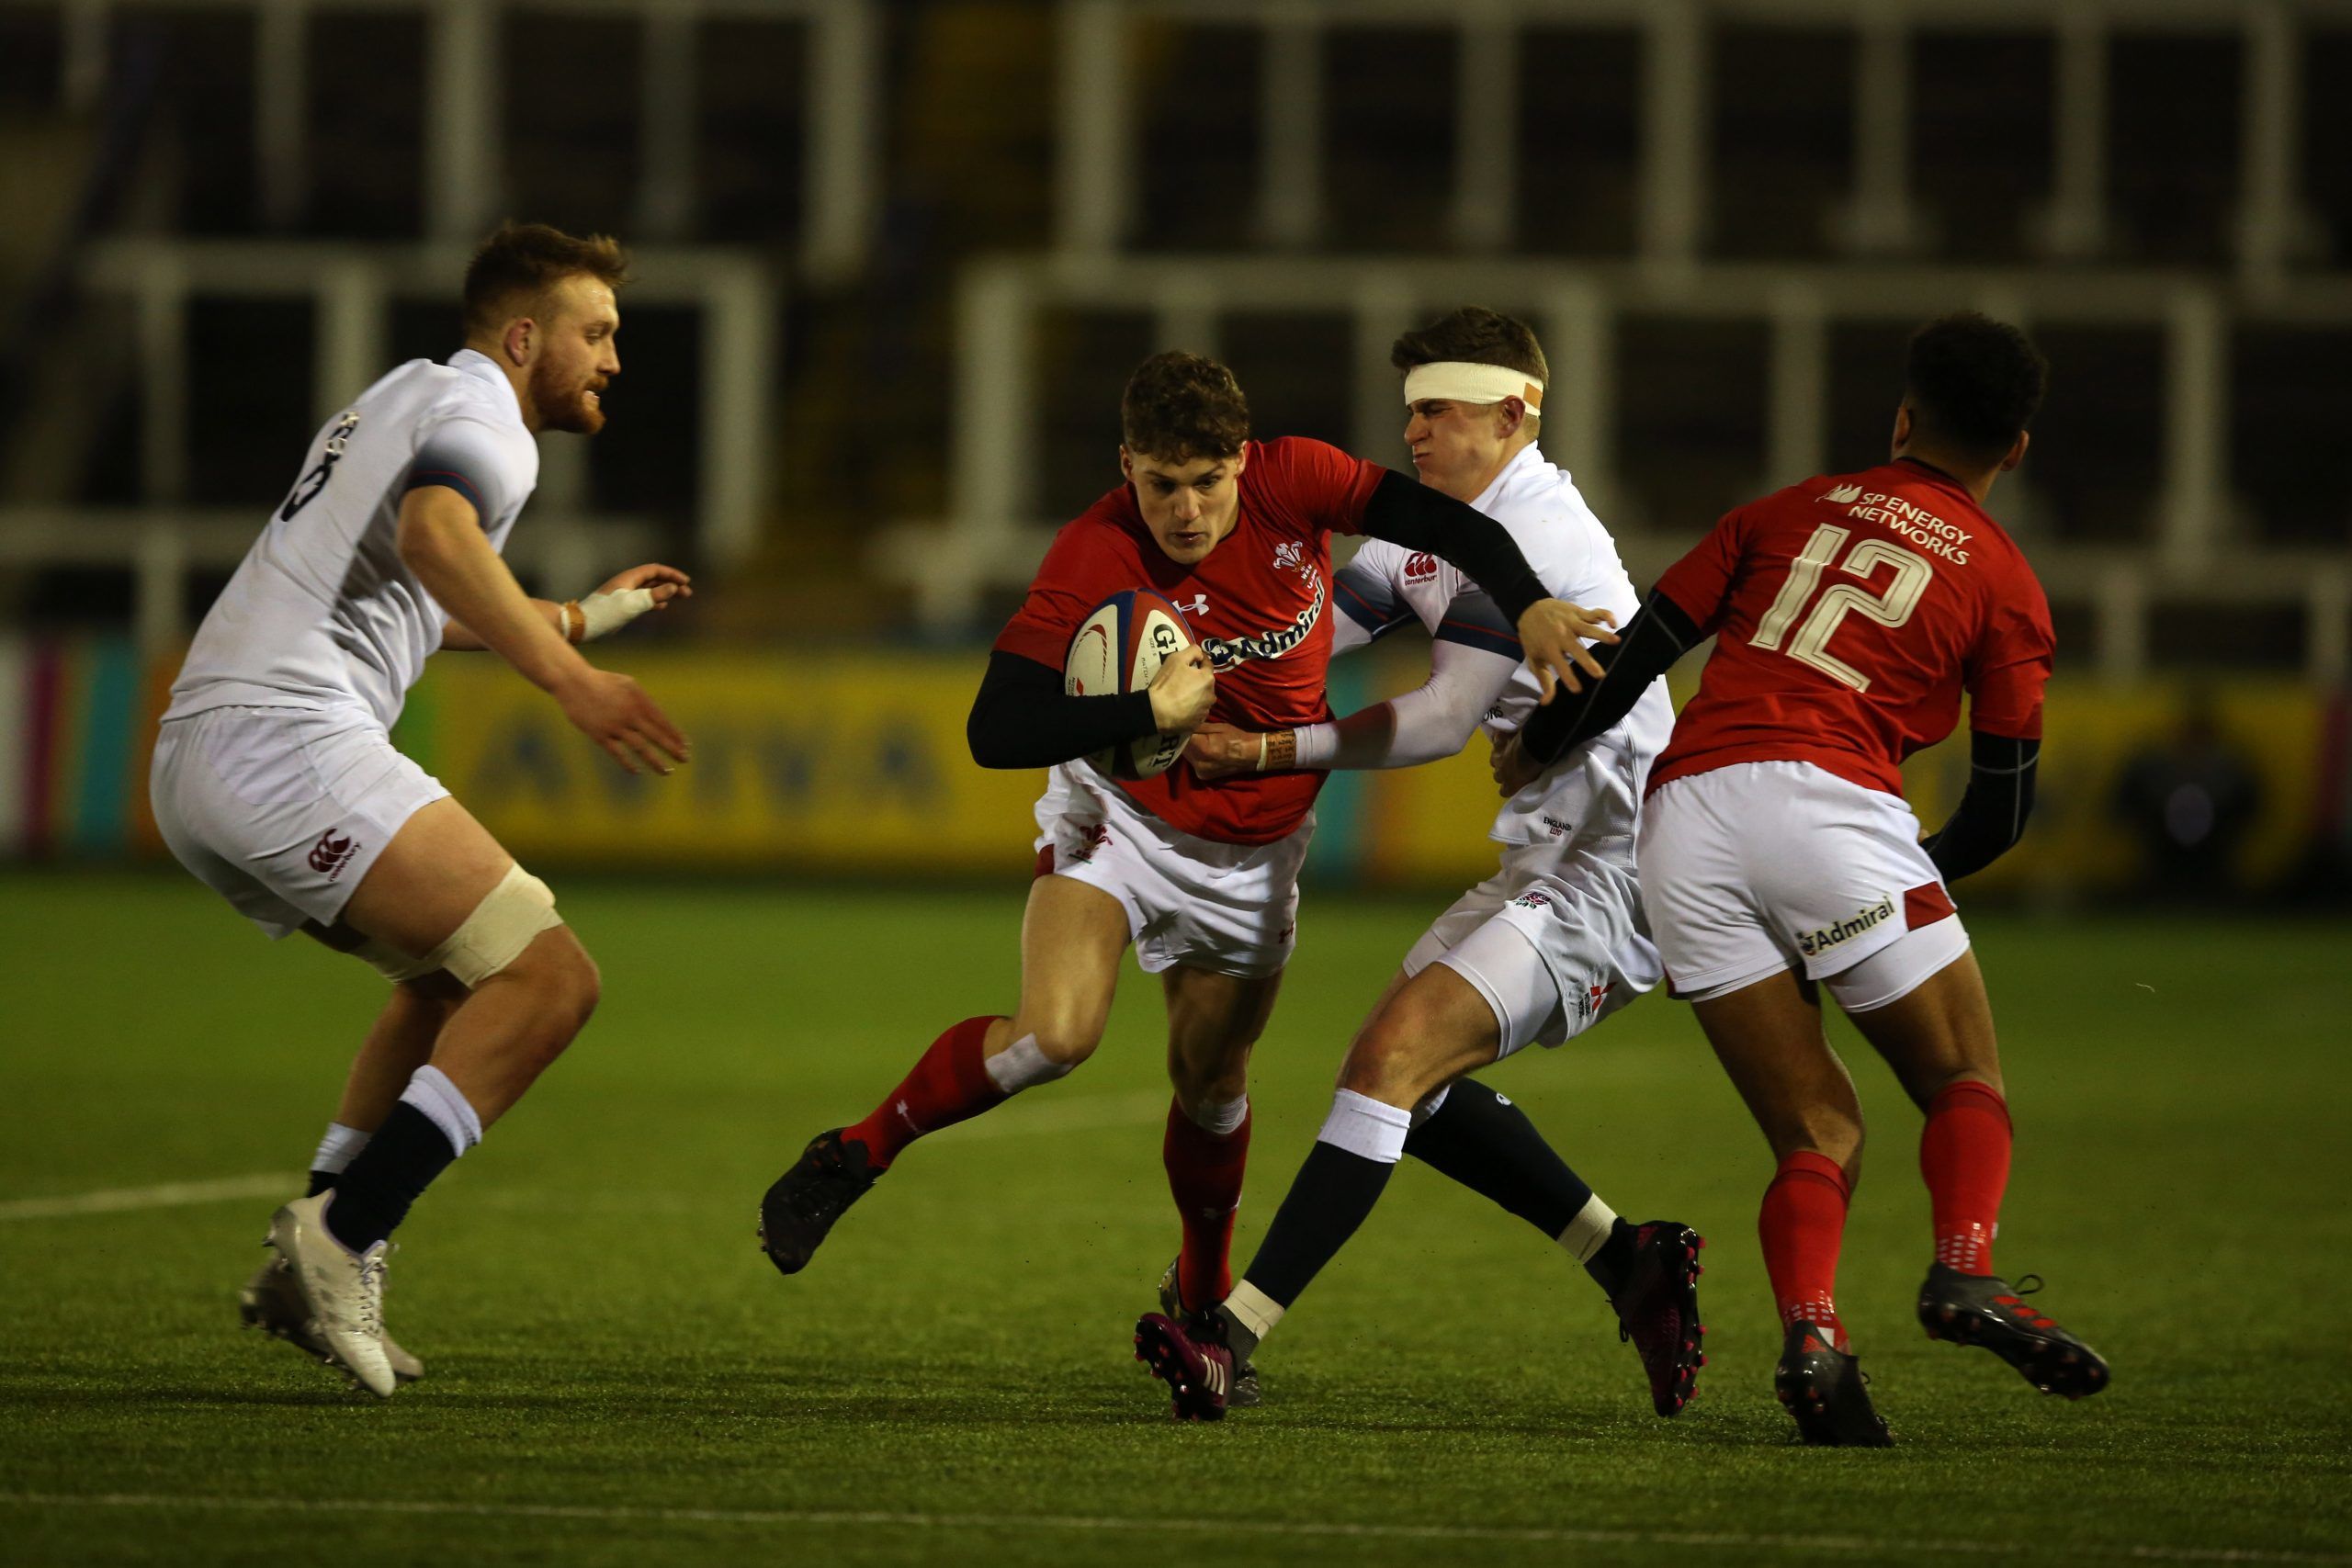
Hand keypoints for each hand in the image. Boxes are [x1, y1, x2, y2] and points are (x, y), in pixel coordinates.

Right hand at [556, 668, 689, 775]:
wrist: (573, 682)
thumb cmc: (603, 682)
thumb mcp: (628, 684)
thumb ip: (643, 701)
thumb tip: (659, 720)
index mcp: (639, 700)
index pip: (662, 722)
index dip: (675, 735)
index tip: (685, 745)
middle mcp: (630, 714)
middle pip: (656, 736)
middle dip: (673, 749)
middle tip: (685, 759)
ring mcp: (615, 726)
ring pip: (640, 748)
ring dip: (655, 761)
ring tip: (667, 771)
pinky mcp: (600, 735)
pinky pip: (617, 753)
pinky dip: (628, 764)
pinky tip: (637, 771)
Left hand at [593, 562, 692, 606]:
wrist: (583, 625)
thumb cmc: (606, 613)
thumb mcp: (633, 604)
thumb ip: (654, 595)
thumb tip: (673, 587)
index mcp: (629, 578)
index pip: (655, 570)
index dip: (671, 574)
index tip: (686, 581)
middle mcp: (627, 583)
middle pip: (654, 579)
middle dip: (671, 584)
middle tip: (688, 593)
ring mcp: (624, 594)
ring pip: (649, 589)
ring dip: (665, 592)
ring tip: (680, 597)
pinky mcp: (622, 606)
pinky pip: (643, 600)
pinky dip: (654, 601)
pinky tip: (663, 606)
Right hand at [1147, 645, 1215, 733]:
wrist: (1157, 712)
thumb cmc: (1167, 684)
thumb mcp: (1176, 659)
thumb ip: (1192, 651)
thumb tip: (1200, 653)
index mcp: (1207, 678)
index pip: (1208, 665)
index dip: (1200, 661)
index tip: (1193, 661)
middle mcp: (1211, 695)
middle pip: (1206, 683)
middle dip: (1198, 680)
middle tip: (1183, 680)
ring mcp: (1205, 711)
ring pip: (1203, 699)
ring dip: (1196, 696)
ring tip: (1182, 696)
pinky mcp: (1198, 723)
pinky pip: (1197, 713)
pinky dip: (1192, 709)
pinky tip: (1181, 708)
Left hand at [1185, 722, 1262, 779]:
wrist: (1251, 755)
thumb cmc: (1236, 738)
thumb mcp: (1217, 727)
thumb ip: (1198, 727)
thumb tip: (1183, 724)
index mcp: (1204, 749)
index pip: (1182, 739)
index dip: (1181, 731)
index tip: (1182, 724)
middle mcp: (1200, 764)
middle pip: (1182, 749)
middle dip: (1184, 740)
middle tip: (1188, 731)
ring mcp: (1200, 772)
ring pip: (1186, 756)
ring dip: (1189, 748)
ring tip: (1196, 740)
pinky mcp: (1203, 776)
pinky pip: (1193, 762)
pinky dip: (1194, 755)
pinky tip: (1202, 750)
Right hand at [1489, 731, 1539, 796]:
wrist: (1534, 747)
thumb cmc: (1538, 765)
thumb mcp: (1534, 778)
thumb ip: (1527, 780)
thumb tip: (1527, 779)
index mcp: (1510, 785)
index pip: (1503, 792)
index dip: (1508, 787)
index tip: (1514, 784)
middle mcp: (1500, 773)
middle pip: (1497, 776)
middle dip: (1503, 772)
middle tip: (1514, 766)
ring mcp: (1497, 758)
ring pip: (1493, 760)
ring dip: (1500, 758)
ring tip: (1510, 752)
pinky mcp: (1498, 743)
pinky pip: (1496, 741)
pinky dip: (1500, 739)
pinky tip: (1505, 736)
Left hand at [1515, 598, 1617, 703]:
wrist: (1529, 608)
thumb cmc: (1533, 638)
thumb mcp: (1534, 659)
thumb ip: (1543, 680)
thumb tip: (1546, 702)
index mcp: (1549, 647)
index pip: (1560, 665)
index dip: (1568, 677)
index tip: (1578, 690)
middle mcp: (1561, 635)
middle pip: (1577, 649)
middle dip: (1588, 662)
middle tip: (1600, 675)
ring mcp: (1571, 622)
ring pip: (1588, 628)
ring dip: (1603, 634)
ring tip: (1617, 641)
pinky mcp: (1578, 612)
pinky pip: (1594, 612)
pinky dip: (1605, 615)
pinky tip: (1613, 623)